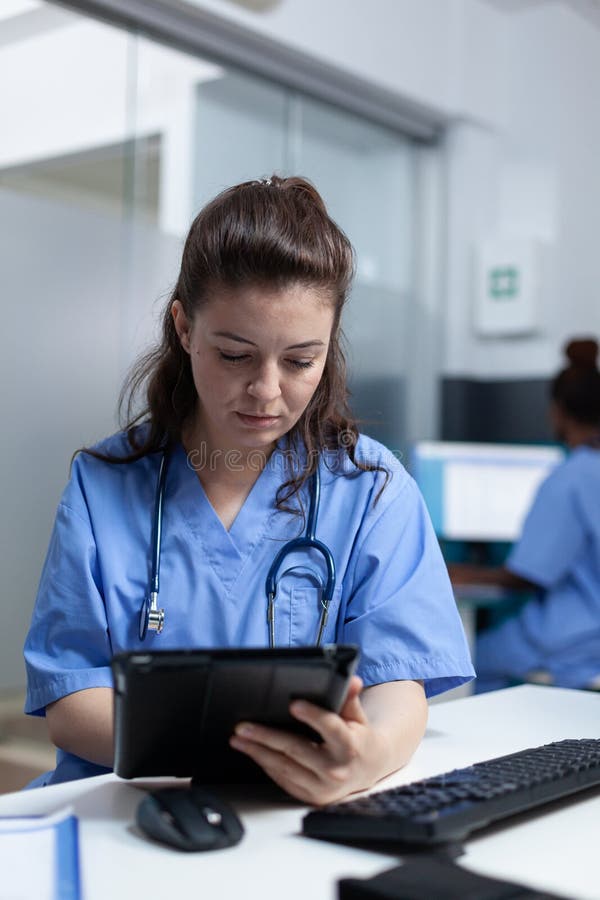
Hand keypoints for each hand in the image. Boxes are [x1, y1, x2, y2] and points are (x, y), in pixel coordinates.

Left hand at [228, 676, 391, 805]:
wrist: (367, 770)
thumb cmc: (358, 738)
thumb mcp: (357, 716)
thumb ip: (350, 699)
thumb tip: (351, 680)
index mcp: (349, 746)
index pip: (330, 727)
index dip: (312, 715)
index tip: (293, 704)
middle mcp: (336, 769)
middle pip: (296, 749)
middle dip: (266, 736)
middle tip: (244, 726)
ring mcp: (322, 787)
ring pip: (284, 767)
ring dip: (257, 752)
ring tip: (238, 739)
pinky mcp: (311, 796)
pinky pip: (283, 779)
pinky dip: (266, 764)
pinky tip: (253, 752)